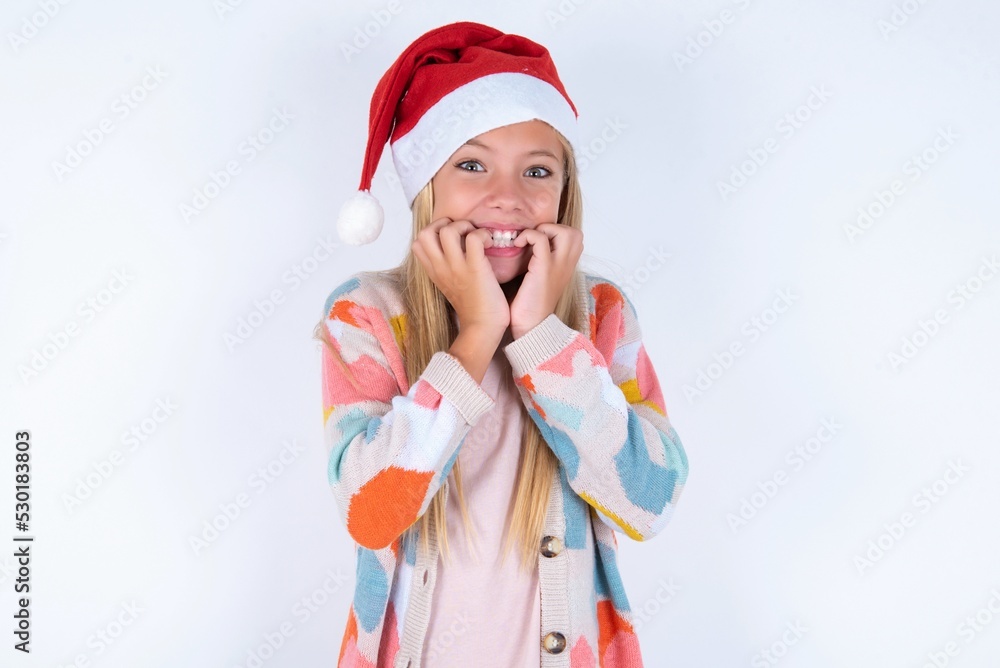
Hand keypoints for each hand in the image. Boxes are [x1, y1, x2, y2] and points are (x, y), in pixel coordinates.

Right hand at [411, 217, 509, 334]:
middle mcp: (441, 268)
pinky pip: (474, 238)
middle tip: (463, 232)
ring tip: (476, 237)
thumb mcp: (450, 286)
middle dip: (445, 223)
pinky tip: (489, 243)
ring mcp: (457, 268)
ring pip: (448, 230)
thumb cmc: (472, 307)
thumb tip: (451, 251)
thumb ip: (446, 269)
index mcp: (434, 272)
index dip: (434, 231)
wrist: (482, 329)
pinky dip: (483, 234)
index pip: (417, 242)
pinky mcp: (475, 269)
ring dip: (465, 226)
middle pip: (425, 232)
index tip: (452, 237)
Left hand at [509, 223, 582, 337]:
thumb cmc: (530, 306)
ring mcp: (557, 266)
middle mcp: (566, 265)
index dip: (557, 233)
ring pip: (565, 231)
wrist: (530, 327)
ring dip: (544, 229)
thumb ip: (542, 265)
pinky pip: (541, 239)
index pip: (575, 239)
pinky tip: (518, 244)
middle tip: (536, 240)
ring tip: (529, 241)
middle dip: (554, 228)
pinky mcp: (543, 268)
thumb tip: (528, 250)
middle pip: (575, 233)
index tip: (538, 242)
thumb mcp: (542, 282)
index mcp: (566, 268)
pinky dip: (529, 235)